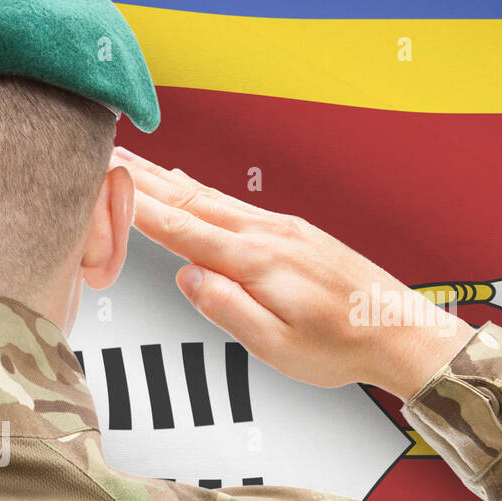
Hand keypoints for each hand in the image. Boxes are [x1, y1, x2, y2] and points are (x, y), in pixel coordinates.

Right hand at [113, 147, 475, 400]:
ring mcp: (282, 228)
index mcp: (256, 262)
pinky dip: (198, 189)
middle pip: (189, 200)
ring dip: (165, 178)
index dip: (136, 207)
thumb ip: (228, 309)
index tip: (102, 184)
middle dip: (141, 178)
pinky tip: (186, 184)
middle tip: (103, 154)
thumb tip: (188, 278)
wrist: (400, 331)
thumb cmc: (341, 346)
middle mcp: (268, 234)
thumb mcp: (275, 346)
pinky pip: (231, 203)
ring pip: (209, 196)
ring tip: (132, 161)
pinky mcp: (293, 232)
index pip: (181, 229)